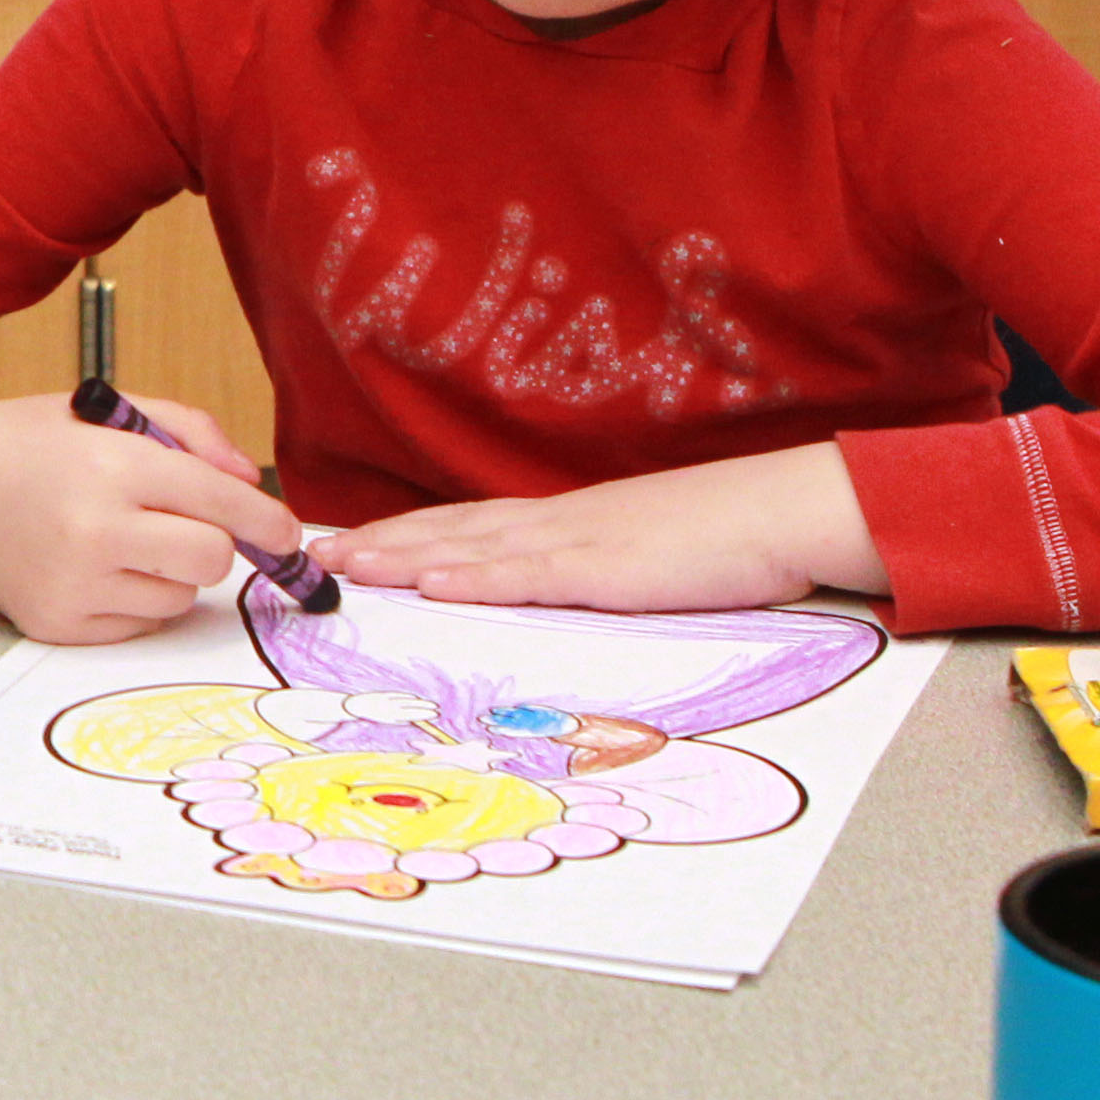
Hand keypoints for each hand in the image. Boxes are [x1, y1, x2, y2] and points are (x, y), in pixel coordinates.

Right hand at [0, 380, 304, 645]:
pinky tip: (95, 565)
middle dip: (214, 544)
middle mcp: (92, 529)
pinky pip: (138, 625)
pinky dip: (133, 599)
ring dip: (170, 573)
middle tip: (185, 525)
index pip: (222, 503)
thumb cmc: (29, 442)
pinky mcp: (56, 623)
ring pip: (179, 599)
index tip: (287, 534)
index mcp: (110, 464)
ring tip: (123, 539)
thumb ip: (192, 433)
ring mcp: (71, 583)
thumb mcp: (109, 409)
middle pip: (211, 560)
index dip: (269, 522)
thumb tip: (249, 484)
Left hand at [325, 443, 886, 612]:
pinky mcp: (610, 568)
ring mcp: (581, 542)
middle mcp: (560, 524)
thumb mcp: (645, 554)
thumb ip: (596, 569)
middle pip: (452, 530)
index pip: (468, 525)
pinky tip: (432, 583)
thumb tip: (562, 589)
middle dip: (381, 541)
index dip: (405, 533)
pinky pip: (532, 574)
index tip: (350, 540)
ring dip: (404, 555)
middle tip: (312, 549)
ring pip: (474, 548)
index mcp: (568, 522)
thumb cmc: (726, 538)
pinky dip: (476, 578)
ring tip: (344, 563)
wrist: (787, 510)